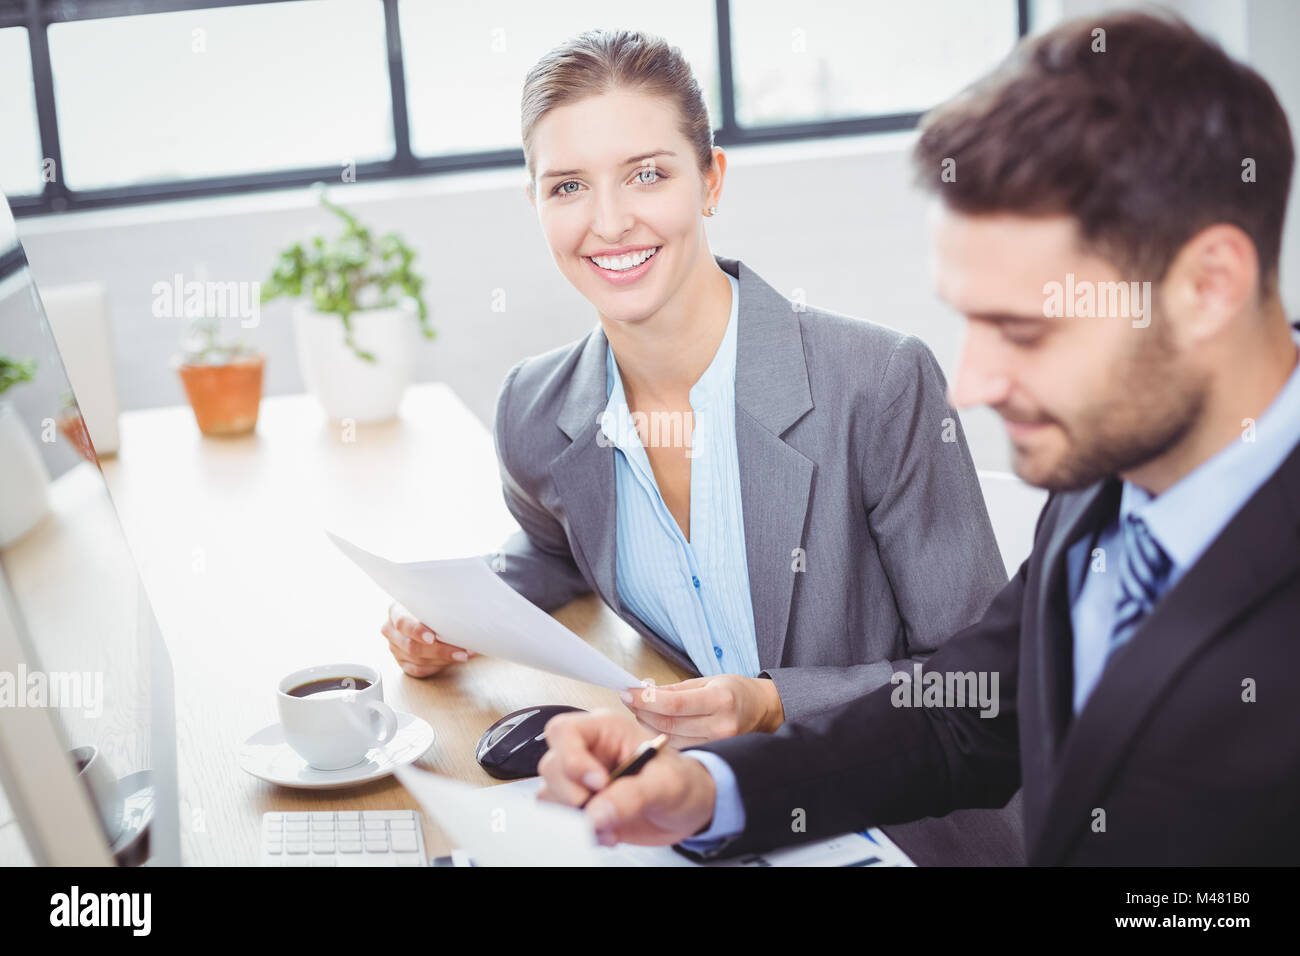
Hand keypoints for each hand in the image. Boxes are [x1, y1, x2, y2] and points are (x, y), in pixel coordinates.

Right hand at [380, 601, 474, 676]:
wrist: (425, 616)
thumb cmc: (431, 607)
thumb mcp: (431, 602)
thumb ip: (440, 608)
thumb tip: (466, 615)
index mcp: (396, 611)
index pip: (403, 623)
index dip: (417, 631)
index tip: (432, 637)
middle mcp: (391, 631)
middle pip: (412, 646)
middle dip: (440, 650)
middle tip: (461, 651)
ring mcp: (395, 648)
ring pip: (418, 660)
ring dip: (444, 659)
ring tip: (464, 654)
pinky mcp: (403, 662)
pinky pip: (419, 670)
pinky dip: (438, 666)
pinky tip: (453, 661)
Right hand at [537, 709, 715, 846]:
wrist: (690, 808)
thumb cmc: (683, 782)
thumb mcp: (668, 783)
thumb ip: (633, 795)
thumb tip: (595, 812)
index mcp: (608, 730)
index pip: (565, 731)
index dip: (571, 757)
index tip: (597, 782)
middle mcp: (589, 751)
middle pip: (551, 764)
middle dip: (570, 792)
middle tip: (599, 809)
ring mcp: (582, 780)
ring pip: (550, 792)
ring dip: (574, 816)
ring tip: (609, 826)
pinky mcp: (583, 806)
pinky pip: (561, 817)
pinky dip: (579, 831)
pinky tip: (607, 832)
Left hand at [620, 674, 783, 747]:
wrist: (762, 711)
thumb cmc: (735, 692)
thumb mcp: (708, 681)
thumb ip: (675, 689)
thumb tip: (643, 691)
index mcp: (721, 700)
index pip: (675, 703)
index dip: (646, 700)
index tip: (628, 693)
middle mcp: (721, 725)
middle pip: (669, 723)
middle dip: (643, 711)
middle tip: (629, 700)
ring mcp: (717, 743)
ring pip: (670, 738)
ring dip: (648, 724)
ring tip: (640, 711)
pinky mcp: (712, 754)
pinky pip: (678, 747)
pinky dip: (661, 736)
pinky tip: (654, 725)